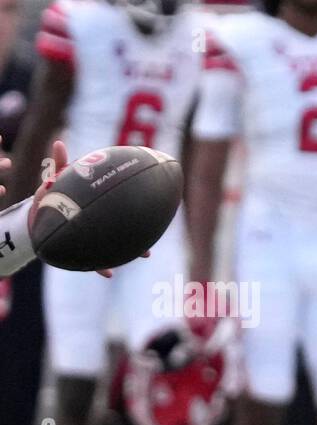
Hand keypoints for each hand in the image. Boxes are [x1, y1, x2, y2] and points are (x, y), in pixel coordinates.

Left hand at [28, 141, 147, 277]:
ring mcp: (100, 235)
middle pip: (129, 226)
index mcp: (105, 205)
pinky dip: (101, 268)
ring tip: (145, 254)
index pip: (124, 205)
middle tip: (159, 231)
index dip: (137, 202)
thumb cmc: (54, 194)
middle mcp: (107, 221)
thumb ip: (60, 164)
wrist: (43, 213)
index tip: (152, 197)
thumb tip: (58, 143)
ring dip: (132, 251)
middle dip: (144, 231)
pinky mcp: (86, 248)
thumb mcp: (58, 179)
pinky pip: (95, 261)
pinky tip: (108, 275)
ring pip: (120, 245)